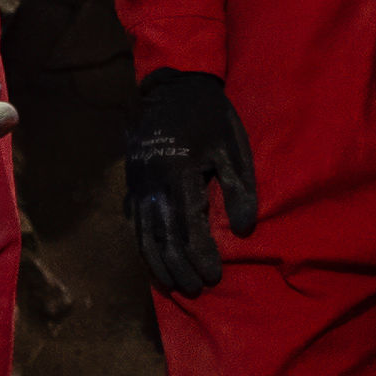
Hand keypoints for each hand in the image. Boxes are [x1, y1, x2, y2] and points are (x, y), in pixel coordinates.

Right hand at [125, 68, 256, 296]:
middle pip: (163, 236)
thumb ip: (239, 188)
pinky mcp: (132, 182)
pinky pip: (135, 221)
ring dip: (159, 263)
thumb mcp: (232, 147)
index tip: (214, 275)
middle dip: (180, 267)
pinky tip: (153, 261)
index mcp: (178, 173)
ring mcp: (138, 183)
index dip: (200, 254)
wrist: (171, 86)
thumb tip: (243, 230)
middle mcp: (153, 183)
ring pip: (144, 233)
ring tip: (175, 286)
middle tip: (197, 288)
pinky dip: (144, 246)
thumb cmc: (209, 116)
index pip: (188, 226)